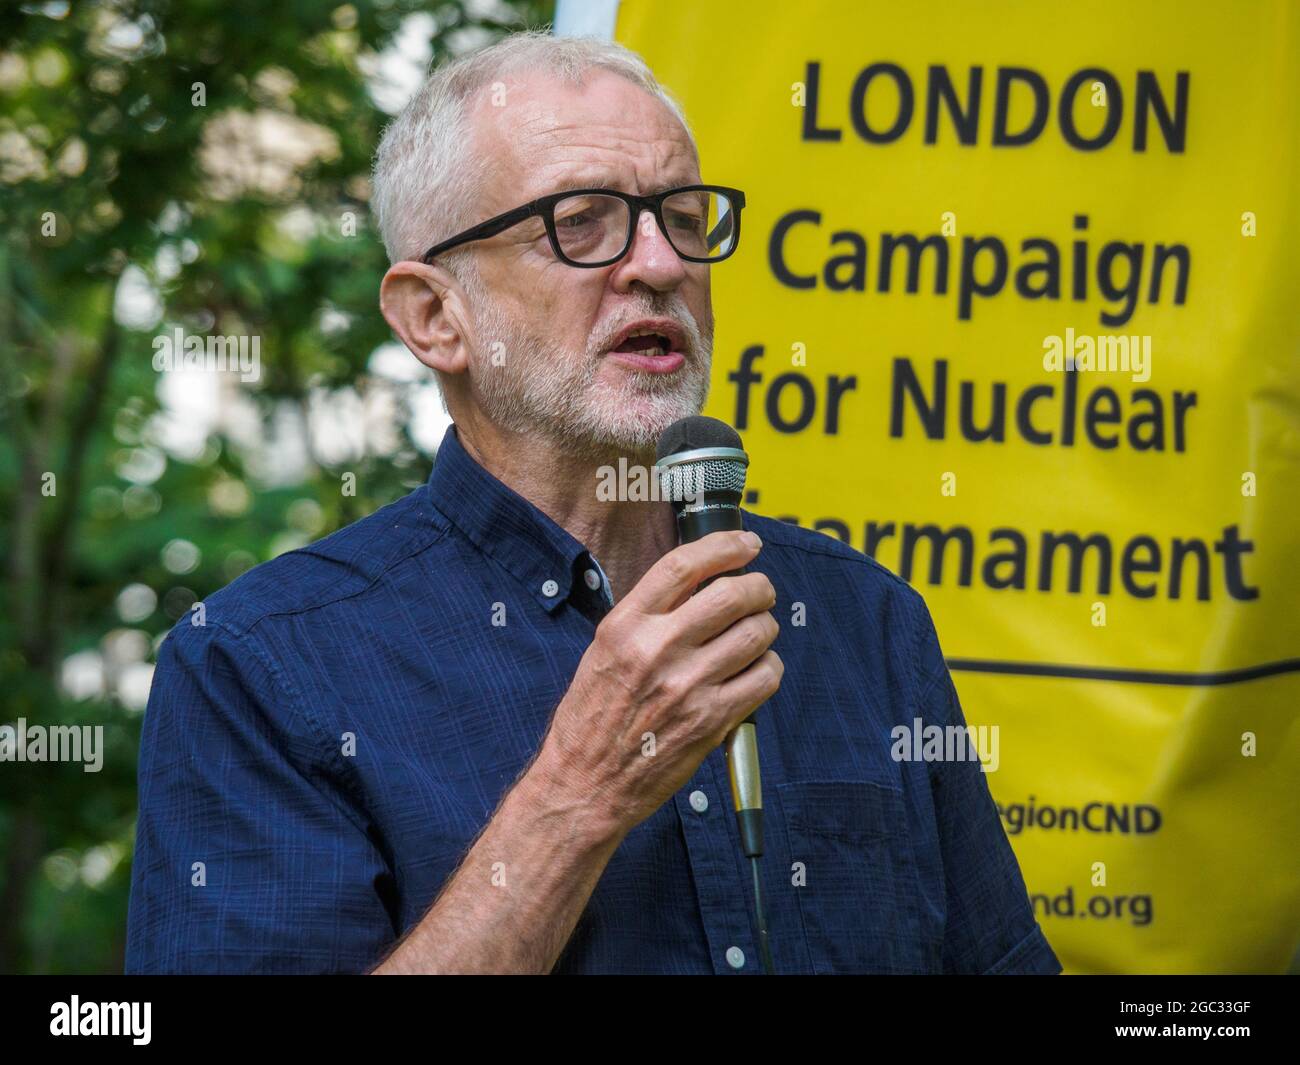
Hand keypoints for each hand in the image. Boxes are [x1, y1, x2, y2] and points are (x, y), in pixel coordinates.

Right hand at [537, 529, 782, 839]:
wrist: (585, 783)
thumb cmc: (592, 717)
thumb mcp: (604, 650)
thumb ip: (648, 615)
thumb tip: (700, 580)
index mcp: (625, 626)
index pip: (683, 565)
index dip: (725, 546)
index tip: (746, 544)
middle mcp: (656, 650)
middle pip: (732, 594)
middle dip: (758, 586)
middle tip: (760, 591)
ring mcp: (687, 687)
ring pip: (756, 633)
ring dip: (765, 627)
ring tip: (756, 633)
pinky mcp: (712, 721)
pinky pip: (765, 677)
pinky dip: (769, 667)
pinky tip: (755, 670)